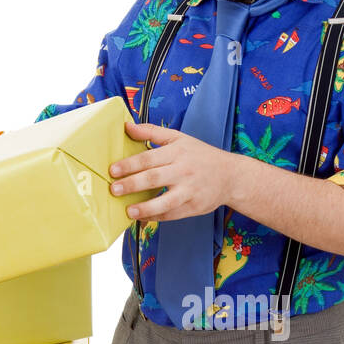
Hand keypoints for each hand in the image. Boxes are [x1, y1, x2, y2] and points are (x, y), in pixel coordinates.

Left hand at [109, 120, 236, 222]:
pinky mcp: (195, 207)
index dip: (130, 164)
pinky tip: (143, 217)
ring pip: (165, 201)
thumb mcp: (179, 138)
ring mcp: (190, 191)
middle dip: (132, 185)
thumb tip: (126, 126)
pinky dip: (157, 217)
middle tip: (114, 190)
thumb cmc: (200, 155)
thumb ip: (151, 132)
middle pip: (154, 178)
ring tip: (129, 211)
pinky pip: (173, 214)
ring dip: (145, 208)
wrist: (230, 176)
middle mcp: (184, 171)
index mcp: (178, 152)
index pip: (149, 158)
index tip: (113, 170)